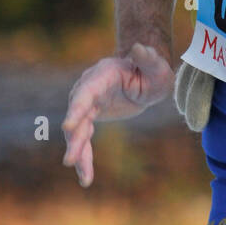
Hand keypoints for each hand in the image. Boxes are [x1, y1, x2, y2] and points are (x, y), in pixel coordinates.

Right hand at [61, 43, 174, 187]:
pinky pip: (84, 138)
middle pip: (78, 114)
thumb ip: (148, 58)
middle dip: (74, 138)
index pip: (86, 92)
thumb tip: (139, 47)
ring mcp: (88, 102)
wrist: (146, 76)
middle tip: (70, 160)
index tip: (69, 125)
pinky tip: (85, 177)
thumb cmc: (153, 70)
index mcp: (102, 74)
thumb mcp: (156, 66)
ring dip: (78, 152)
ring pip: (77, 130)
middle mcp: (89, 87)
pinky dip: (84, 156)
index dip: (77, 108)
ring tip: (84, 177)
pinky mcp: (91, 115)